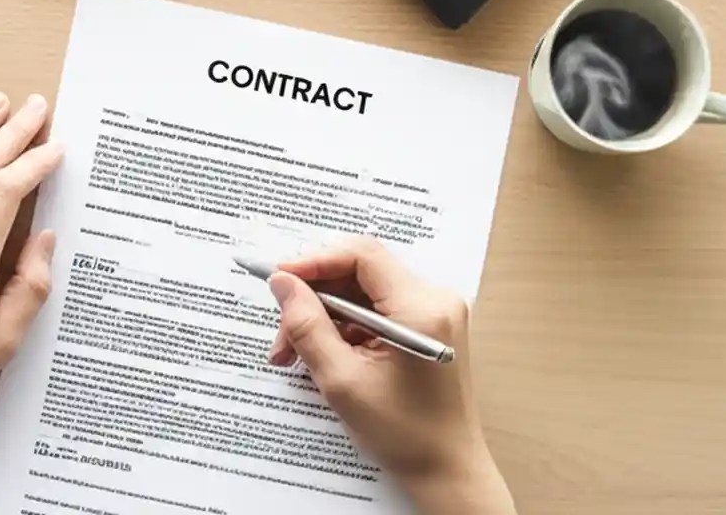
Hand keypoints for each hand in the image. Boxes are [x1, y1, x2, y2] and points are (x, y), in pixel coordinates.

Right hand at [266, 237, 514, 514]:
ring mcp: (435, 311)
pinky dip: (344, 325)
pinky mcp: (427, 325)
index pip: (362, 256)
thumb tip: (282, 282)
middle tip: (282, 334)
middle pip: (359, 271)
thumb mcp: (342, 380)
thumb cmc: (403, 434)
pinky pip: (375, 308)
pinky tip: (323, 353)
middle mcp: (435, 299)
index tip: (278, 278)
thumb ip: (307, 326)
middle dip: (314, 297)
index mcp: (422, 309)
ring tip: (294, 352)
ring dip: (325, 315)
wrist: (447, 469)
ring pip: (362, 291)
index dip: (314, 260)